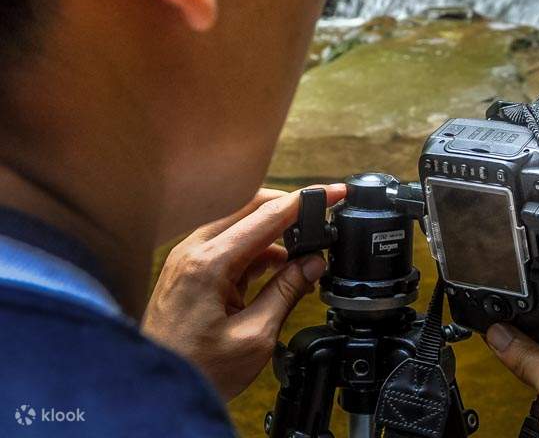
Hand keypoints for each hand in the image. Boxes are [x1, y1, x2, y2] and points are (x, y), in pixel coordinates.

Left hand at [142, 185, 345, 400]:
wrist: (156, 393)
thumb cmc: (197, 371)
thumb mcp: (254, 336)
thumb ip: (286, 292)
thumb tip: (313, 263)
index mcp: (208, 264)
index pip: (268, 216)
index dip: (307, 201)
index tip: (335, 191)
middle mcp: (193, 251)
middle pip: (251, 207)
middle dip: (290, 212)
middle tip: (322, 222)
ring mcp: (187, 259)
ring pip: (240, 224)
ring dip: (274, 235)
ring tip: (303, 263)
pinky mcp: (188, 270)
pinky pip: (229, 245)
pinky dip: (257, 251)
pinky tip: (278, 274)